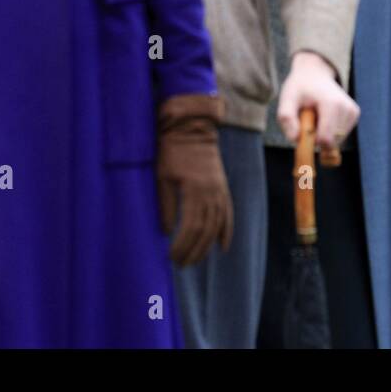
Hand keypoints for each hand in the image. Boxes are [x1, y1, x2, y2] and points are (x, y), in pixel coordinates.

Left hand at [156, 95, 233, 266]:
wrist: (192, 128)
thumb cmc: (172, 150)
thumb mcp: (162, 176)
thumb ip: (165, 205)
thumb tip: (166, 231)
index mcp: (195, 190)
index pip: (191, 227)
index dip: (182, 245)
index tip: (171, 257)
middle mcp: (211, 193)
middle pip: (205, 231)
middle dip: (193, 250)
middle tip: (181, 264)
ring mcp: (220, 191)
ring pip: (216, 226)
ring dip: (206, 246)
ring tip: (195, 260)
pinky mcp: (222, 188)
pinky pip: (228, 214)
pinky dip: (226, 232)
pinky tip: (222, 246)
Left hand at [277, 51, 359, 151]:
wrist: (314, 73)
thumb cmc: (299, 89)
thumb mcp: (286, 100)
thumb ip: (287, 120)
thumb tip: (296, 139)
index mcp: (331, 104)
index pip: (326, 139)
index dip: (311, 141)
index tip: (302, 129)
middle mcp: (347, 107)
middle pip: (332, 142)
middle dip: (317, 138)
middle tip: (308, 119)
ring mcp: (353, 111)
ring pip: (337, 141)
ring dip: (323, 134)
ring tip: (316, 116)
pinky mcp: (354, 114)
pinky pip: (341, 135)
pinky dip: (330, 131)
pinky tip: (324, 116)